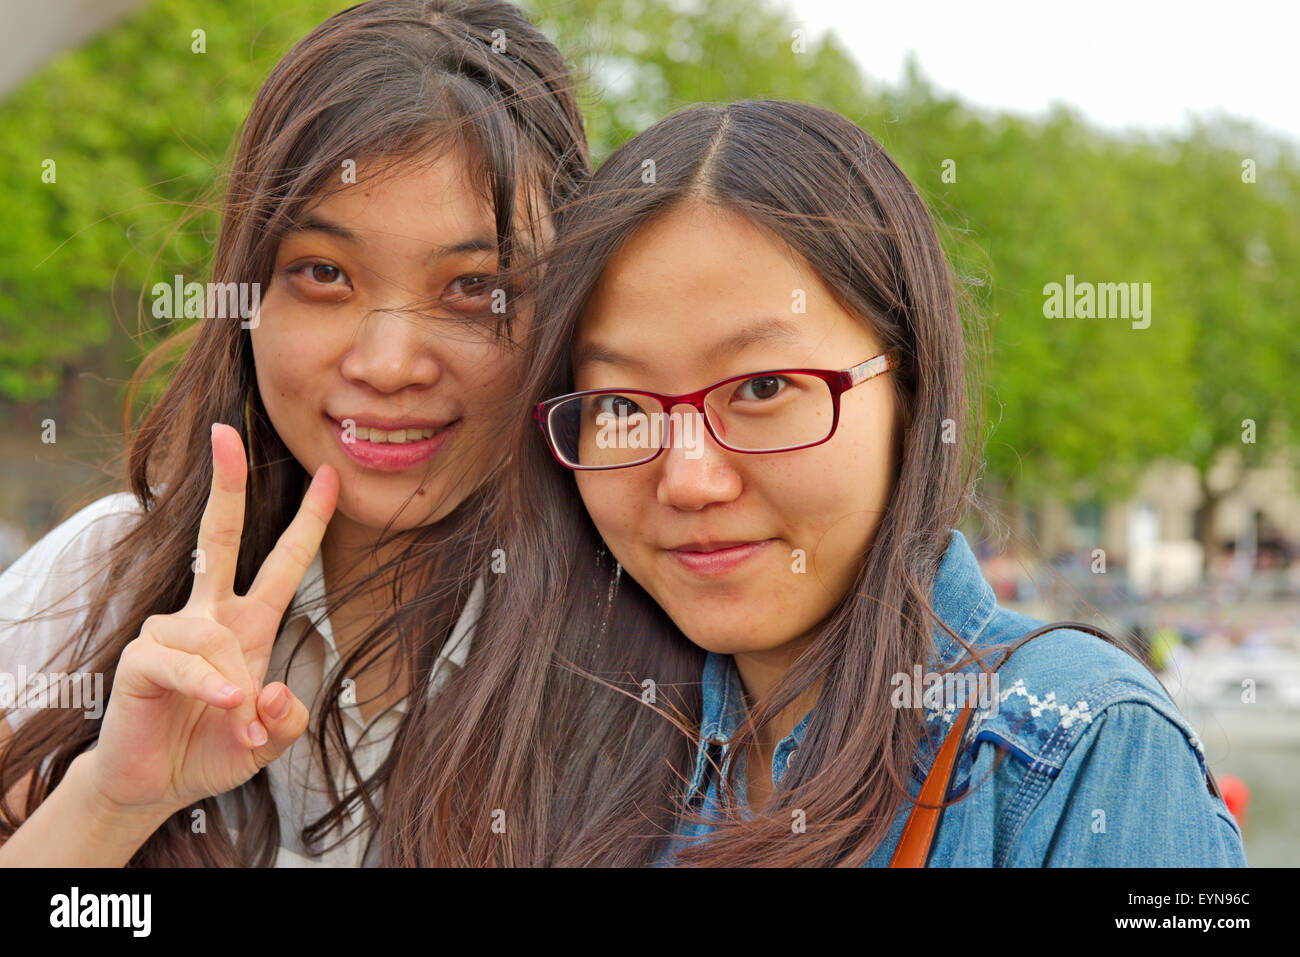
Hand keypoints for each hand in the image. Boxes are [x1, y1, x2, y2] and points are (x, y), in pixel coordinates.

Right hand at [85, 423, 338, 815]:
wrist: (155, 784)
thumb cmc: (213, 749)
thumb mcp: (268, 741)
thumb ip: (285, 721)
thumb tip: (273, 693)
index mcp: (250, 623)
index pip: (283, 562)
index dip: (307, 522)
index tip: (330, 477)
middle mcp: (210, 616)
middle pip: (218, 537)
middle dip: (226, 485)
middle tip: (226, 433)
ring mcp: (172, 632)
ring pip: (216, 637)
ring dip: (235, 688)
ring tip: (239, 726)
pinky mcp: (141, 658)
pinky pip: (183, 663)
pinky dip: (208, 687)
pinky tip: (224, 705)